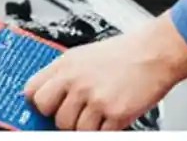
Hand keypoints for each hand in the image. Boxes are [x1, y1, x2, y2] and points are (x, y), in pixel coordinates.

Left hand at [24, 16, 186, 129]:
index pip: (32, 91)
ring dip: (83, 126)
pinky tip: (109, 119)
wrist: (154, 53)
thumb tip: (47, 94)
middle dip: (60, 118)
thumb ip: (63, 75)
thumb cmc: (123, 53)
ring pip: (73, 128)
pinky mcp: (115, 113)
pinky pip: (98, 134)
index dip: (37, 103)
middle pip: (50, 114)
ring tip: (96, 114)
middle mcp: (76, 82)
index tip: (45, 107)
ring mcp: (95, 98)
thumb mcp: (82, 56)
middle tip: (73, 114)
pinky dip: (103, 130)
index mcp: (65, 66)